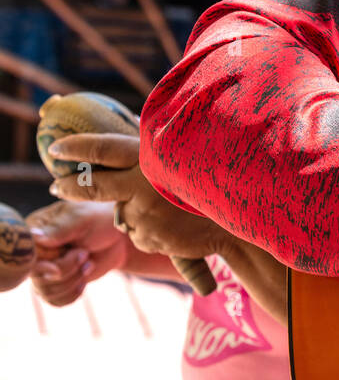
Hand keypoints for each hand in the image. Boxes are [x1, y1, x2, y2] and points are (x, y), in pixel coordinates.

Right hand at [27, 200, 127, 305]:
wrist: (117, 238)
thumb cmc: (99, 221)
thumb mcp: (82, 219)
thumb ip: (58, 228)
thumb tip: (33, 235)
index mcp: (34, 231)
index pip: (27, 256)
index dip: (47, 260)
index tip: (67, 252)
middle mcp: (34, 253)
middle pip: (37, 276)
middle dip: (67, 268)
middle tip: (85, 253)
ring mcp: (44, 270)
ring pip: (47, 291)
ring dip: (74, 279)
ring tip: (88, 262)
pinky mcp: (55, 284)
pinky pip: (54, 301)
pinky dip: (73, 294)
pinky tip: (84, 281)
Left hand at [45, 132, 227, 261]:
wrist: (241, 217)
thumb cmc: (215, 177)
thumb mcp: (182, 155)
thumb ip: (153, 154)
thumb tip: (129, 142)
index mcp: (149, 157)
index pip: (101, 149)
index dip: (75, 149)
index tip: (54, 148)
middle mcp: (142, 184)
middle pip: (93, 186)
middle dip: (70, 186)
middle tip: (56, 186)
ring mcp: (144, 214)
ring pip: (122, 215)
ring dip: (136, 213)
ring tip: (169, 210)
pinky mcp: (150, 237)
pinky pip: (140, 234)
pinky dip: (152, 231)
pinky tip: (176, 225)